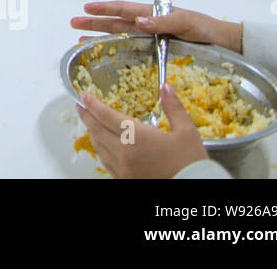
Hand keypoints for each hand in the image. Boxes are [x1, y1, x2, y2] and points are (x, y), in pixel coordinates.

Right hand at [70, 0, 243, 51]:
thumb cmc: (207, 30)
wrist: (225, 45)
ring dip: (101, 36)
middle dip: (95, 22)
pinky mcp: (156, 51)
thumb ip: (164, 21)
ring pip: (120, 35)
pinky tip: (106, 52)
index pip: (124, 10)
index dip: (105, 9)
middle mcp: (149, 25)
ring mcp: (151, 38)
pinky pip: (131, 48)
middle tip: (73, 23)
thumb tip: (138, 20)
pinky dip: (116, 48)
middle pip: (116, 22)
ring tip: (81, 38)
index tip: (87, 8)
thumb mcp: (187, 22)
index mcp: (154, 14)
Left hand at [75, 85, 208, 177]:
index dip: (93, 104)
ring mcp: (122, 169)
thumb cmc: (192, 163)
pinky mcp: (125, 180)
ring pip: (99, 148)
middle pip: (97, 131)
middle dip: (87, 117)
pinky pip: (106, 163)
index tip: (83, 95)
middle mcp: (124, 152)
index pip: (106, 116)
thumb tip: (167, 87)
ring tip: (90, 124)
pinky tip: (104, 147)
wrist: (196, 190)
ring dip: (92, 133)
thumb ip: (174, 108)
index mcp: (136, 136)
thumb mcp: (187, 132)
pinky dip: (102, 151)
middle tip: (80, 107)